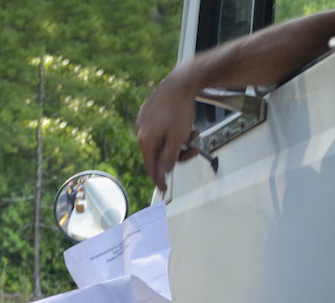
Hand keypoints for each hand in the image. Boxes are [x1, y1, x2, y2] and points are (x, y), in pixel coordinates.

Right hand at [136, 61, 201, 192]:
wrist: (180, 82)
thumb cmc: (179, 109)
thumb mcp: (177, 138)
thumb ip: (169, 158)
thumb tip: (162, 172)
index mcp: (146, 141)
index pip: (151, 167)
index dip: (158, 179)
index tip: (163, 189)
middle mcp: (141, 132)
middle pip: (158, 153)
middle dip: (177, 154)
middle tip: (192, 150)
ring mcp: (144, 121)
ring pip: (161, 140)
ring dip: (177, 141)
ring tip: (192, 133)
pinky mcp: (148, 112)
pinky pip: (159, 128)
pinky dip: (172, 131)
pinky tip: (183, 124)